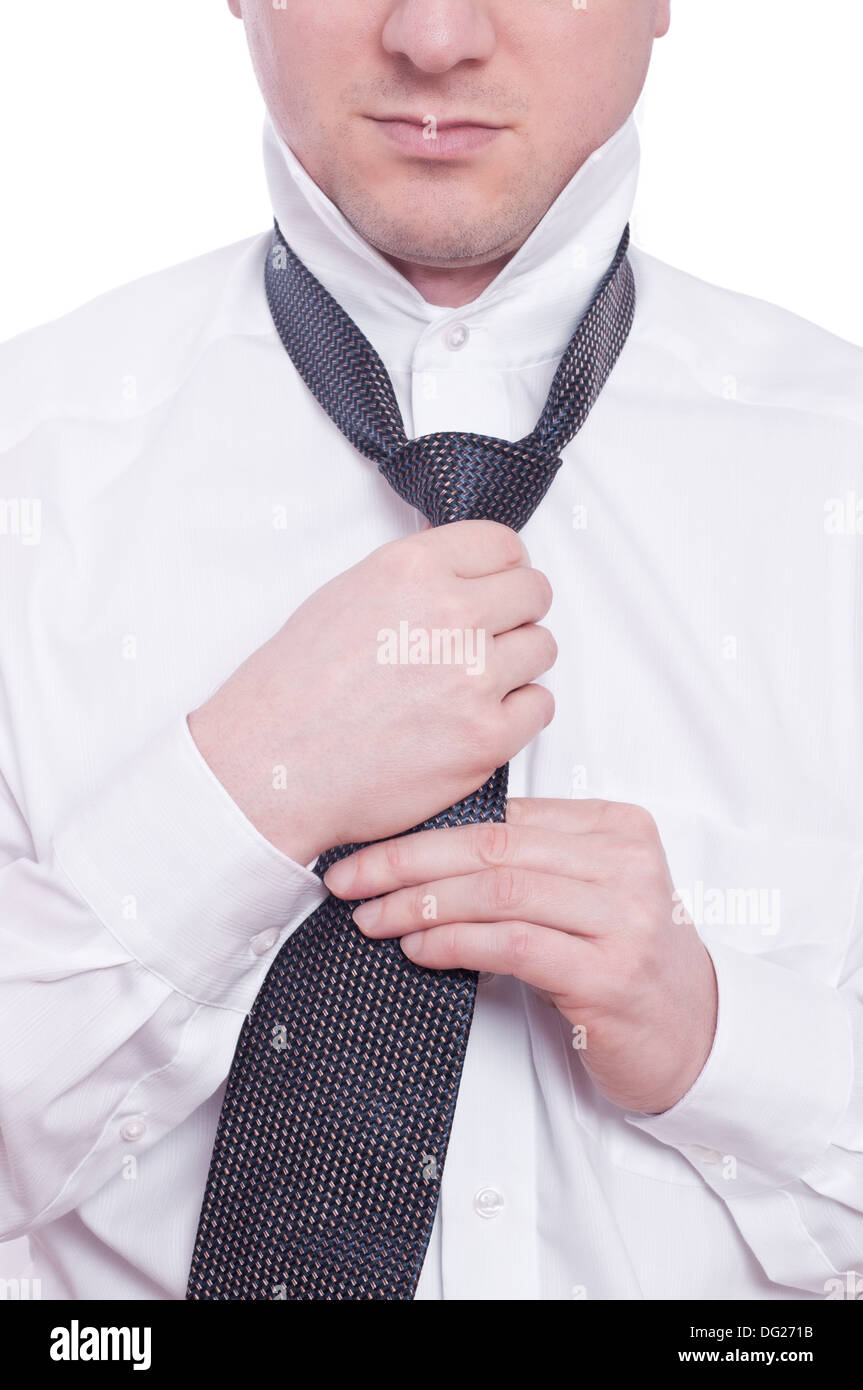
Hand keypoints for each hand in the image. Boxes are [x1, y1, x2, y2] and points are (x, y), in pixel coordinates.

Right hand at [188, 521, 555, 864]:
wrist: (270, 767)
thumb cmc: (293, 689)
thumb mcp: (344, 596)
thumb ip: (413, 578)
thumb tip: (462, 571)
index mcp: (411, 569)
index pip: (503, 544)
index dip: (503, 568)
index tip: (496, 586)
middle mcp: (449, 615)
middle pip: (534, 593)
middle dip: (517, 612)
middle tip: (490, 636)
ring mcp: (473, 679)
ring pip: (542, 648)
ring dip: (516, 663)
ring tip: (473, 683)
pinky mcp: (486, 738)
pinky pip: (540, 706)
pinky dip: (517, 713)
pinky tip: (479, 718)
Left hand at [323, 797, 717, 1114]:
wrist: (694, 1037)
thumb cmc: (626, 963)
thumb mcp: (587, 895)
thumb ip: (528, 864)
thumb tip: (419, 853)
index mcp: (618, 827)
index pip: (505, 816)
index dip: (427, 830)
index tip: (370, 847)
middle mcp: (626, 863)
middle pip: (494, 846)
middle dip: (408, 861)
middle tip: (350, 877)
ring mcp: (623, 919)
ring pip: (499, 890)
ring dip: (421, 902)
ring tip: (372, 916)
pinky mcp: (609, 975)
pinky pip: (513, 944)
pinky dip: (453, 942)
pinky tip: (417, 946)